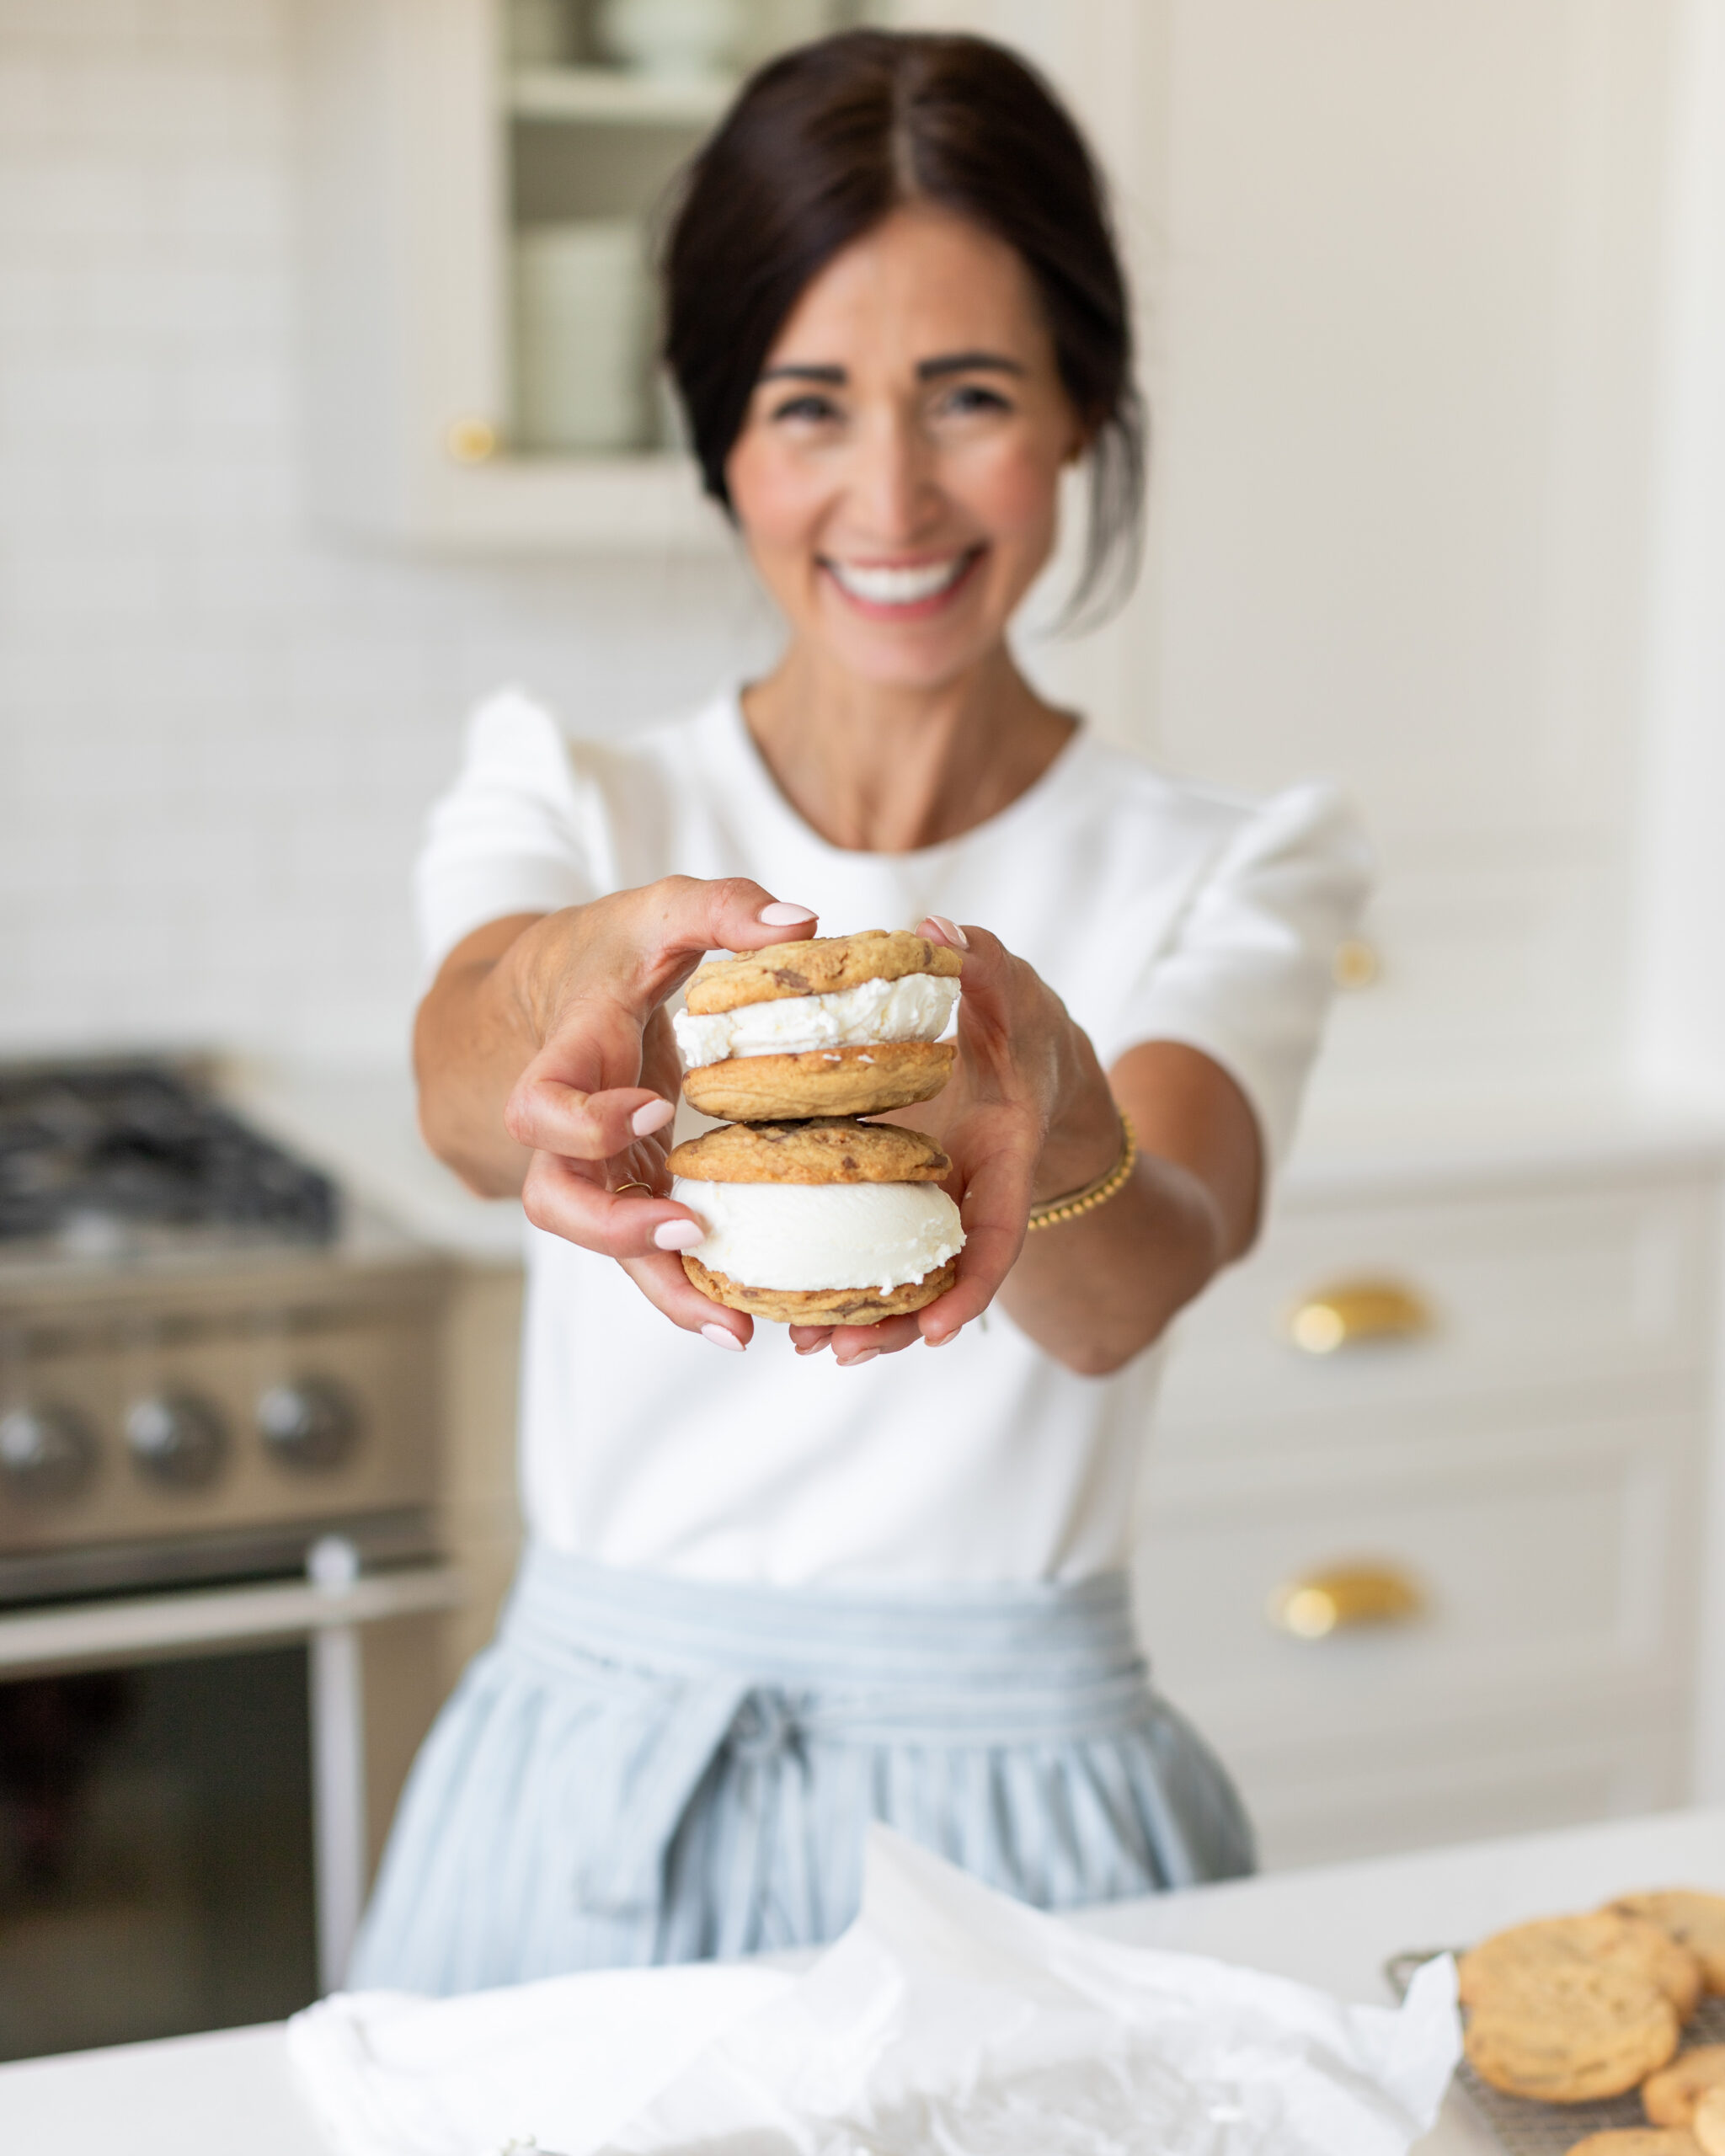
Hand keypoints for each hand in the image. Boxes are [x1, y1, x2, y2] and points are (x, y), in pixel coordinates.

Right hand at [503, 878, 816, 1349]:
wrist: (547, 993)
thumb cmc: (604, 951)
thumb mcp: (658, 909)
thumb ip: (723, 906)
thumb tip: (801, 922)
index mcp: (568, 1057)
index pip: (541, 1104)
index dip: (584, 1122)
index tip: (652, 1110)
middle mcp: (570, 1131)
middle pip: (555, 1202)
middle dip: (614, 1230)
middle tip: (686, 1232)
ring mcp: (599, 1168)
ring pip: (608, 1245)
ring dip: (667, 1289)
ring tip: (736, 1330)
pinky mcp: (632, 1187)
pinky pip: (649, 1248)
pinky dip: (690, 1284)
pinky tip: (745, 1316)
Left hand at [788, 915, 1119, 1365]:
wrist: (1027, 1054)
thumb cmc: (1021, 1020)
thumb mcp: (1011, 984)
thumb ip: (983, 961)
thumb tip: (936, 932)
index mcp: (1003, 1153)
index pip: (997, 1230)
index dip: (972, 1283)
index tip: (943, 1332)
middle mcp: (968, 1193)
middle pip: (941, 1276)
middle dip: (898, 1321)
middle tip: (844, 1354)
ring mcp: (933, 1204)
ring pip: (901, 1274)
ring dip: (861, 1317)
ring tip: (809, 1347)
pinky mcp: (896, 1197)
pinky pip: (868, 1246)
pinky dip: (838, 1280)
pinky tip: (793, 1310)